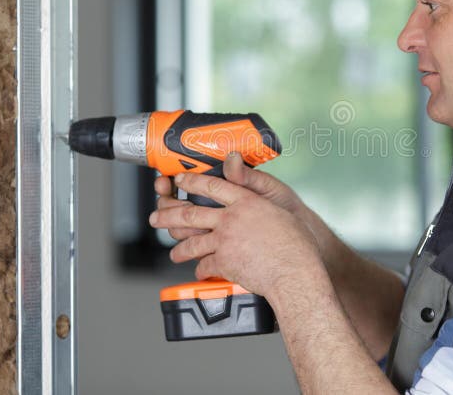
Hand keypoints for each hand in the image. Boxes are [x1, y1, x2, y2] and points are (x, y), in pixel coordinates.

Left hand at [148, 166, 322, 301]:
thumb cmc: (296, 243)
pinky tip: (199, 271)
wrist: (294, 271)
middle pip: (190, 213)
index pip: (212, 186)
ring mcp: (224, 241)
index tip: (180, 180)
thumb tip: (243, 179)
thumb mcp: (279, 207)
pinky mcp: (223, 262)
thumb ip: (257, 192)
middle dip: (168, 215)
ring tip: (174, 253)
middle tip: (156, 216)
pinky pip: (204, 265)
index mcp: (246, 201)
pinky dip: (200, 269)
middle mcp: (231, 218)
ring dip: (179, 249)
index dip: (192, 182)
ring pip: (191, 243)